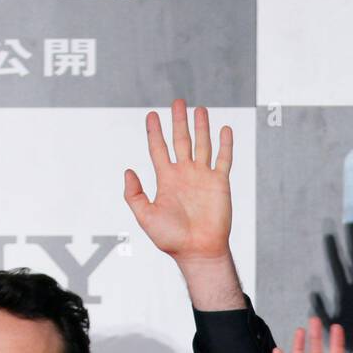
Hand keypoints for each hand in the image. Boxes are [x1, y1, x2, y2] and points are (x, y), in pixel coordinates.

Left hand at [124, 99, 232, 264]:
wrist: (198, 251)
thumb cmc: (172, 239)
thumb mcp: (145, 216)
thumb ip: (134, 195)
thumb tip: (128, 171)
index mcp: (166, 180)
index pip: (158, 149)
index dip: (154, 132)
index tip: (151, 116)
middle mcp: (185, 174)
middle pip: (181, 140)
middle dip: (179, 121)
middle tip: (178, 102)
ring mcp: (203, 177)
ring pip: (202, 145)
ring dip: (201, 127)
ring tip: (200, 109)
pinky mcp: (219, 183)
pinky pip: (223, 159)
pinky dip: (225, 144)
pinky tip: (224, 129)